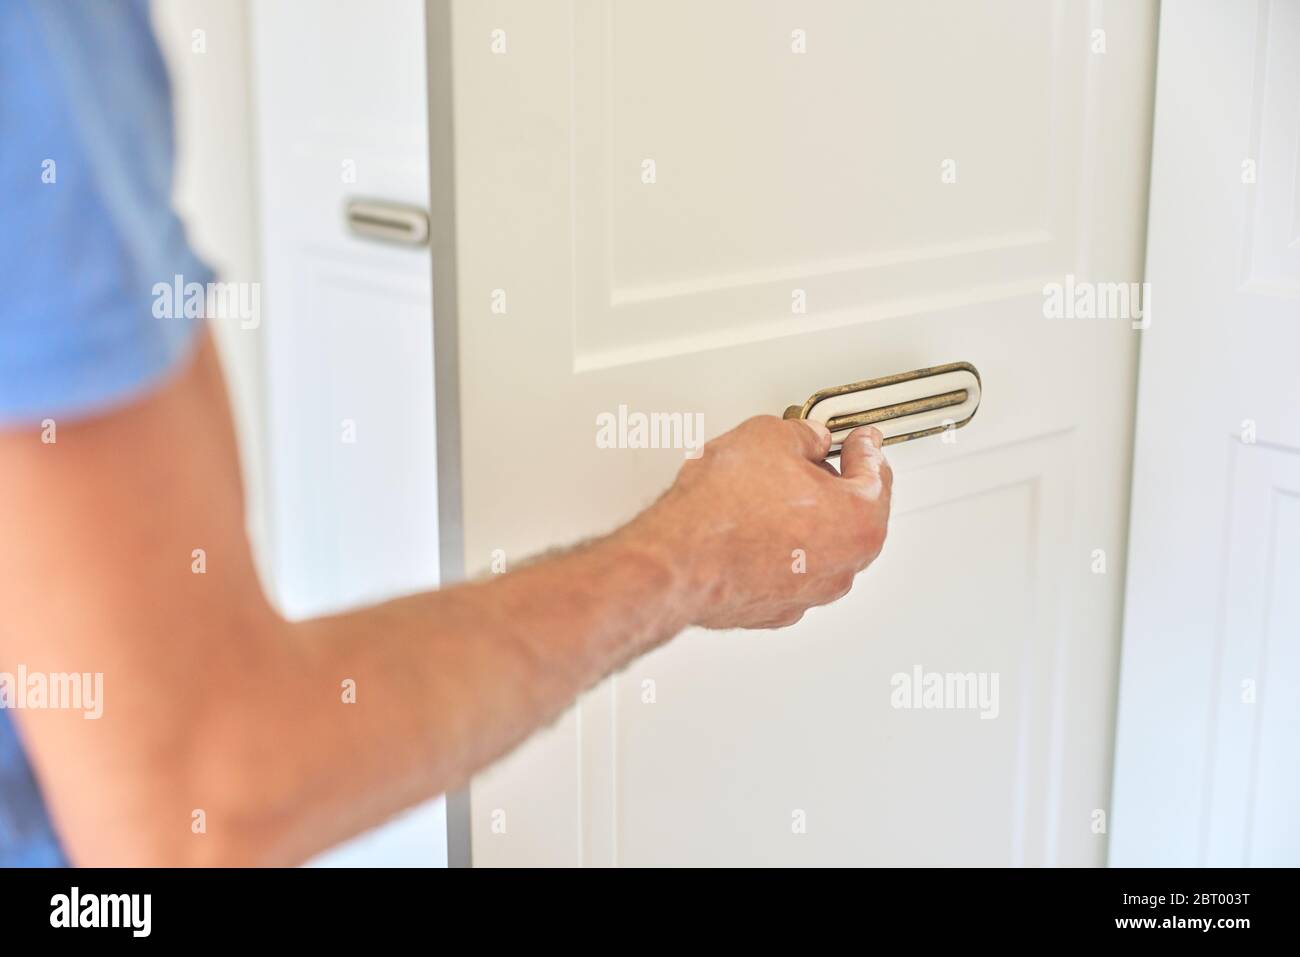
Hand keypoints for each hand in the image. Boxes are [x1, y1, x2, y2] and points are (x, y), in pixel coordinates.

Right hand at [628, 416, 891, 629]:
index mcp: (859, 521)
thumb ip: (802, 436)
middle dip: (834, 486)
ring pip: (821, 547)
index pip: (876, 474)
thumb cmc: (723, 510)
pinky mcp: (775, 609)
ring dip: (804, 521)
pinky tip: (752, 529)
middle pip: (853, 515)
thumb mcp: (768, 438)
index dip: (865, 448)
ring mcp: (810, 593)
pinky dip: (779, 551)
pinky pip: (789, 571)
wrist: (678, 560)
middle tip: (812, 462)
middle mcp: (843, 565)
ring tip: (767, 494)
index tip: (862, 440)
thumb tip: (807, 440)